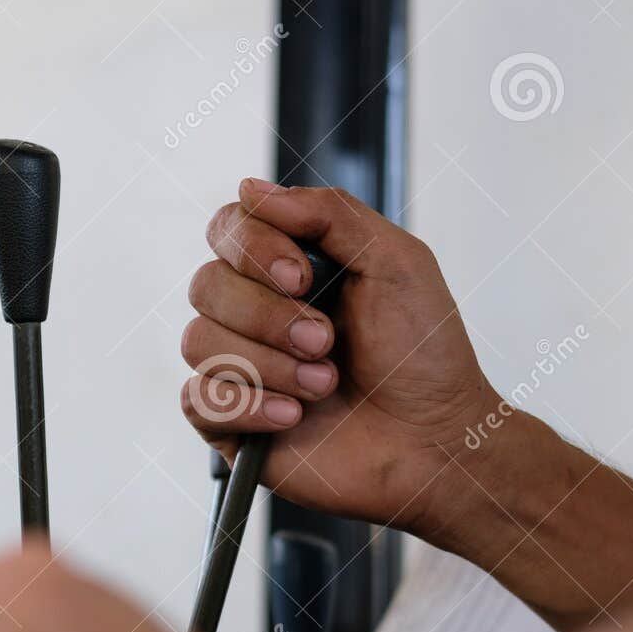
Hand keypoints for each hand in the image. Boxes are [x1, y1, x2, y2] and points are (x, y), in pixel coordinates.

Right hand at [181, 179, 501, 531]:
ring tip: (324, 385)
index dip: (252, 248)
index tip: (304, 278)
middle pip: (205, 285)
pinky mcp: (231, 426)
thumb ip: (328, 214)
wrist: (434, 443)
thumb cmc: (423, 356)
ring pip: (198, 341)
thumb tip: (250, 188)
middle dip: (267, 315)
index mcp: (288, 270)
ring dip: (268, 363)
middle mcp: (255, 315)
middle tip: (326, 341)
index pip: (228, 230)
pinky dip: (247, 405)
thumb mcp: (395, 261)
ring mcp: (239, 370)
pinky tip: (293, 417)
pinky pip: (198, 400)